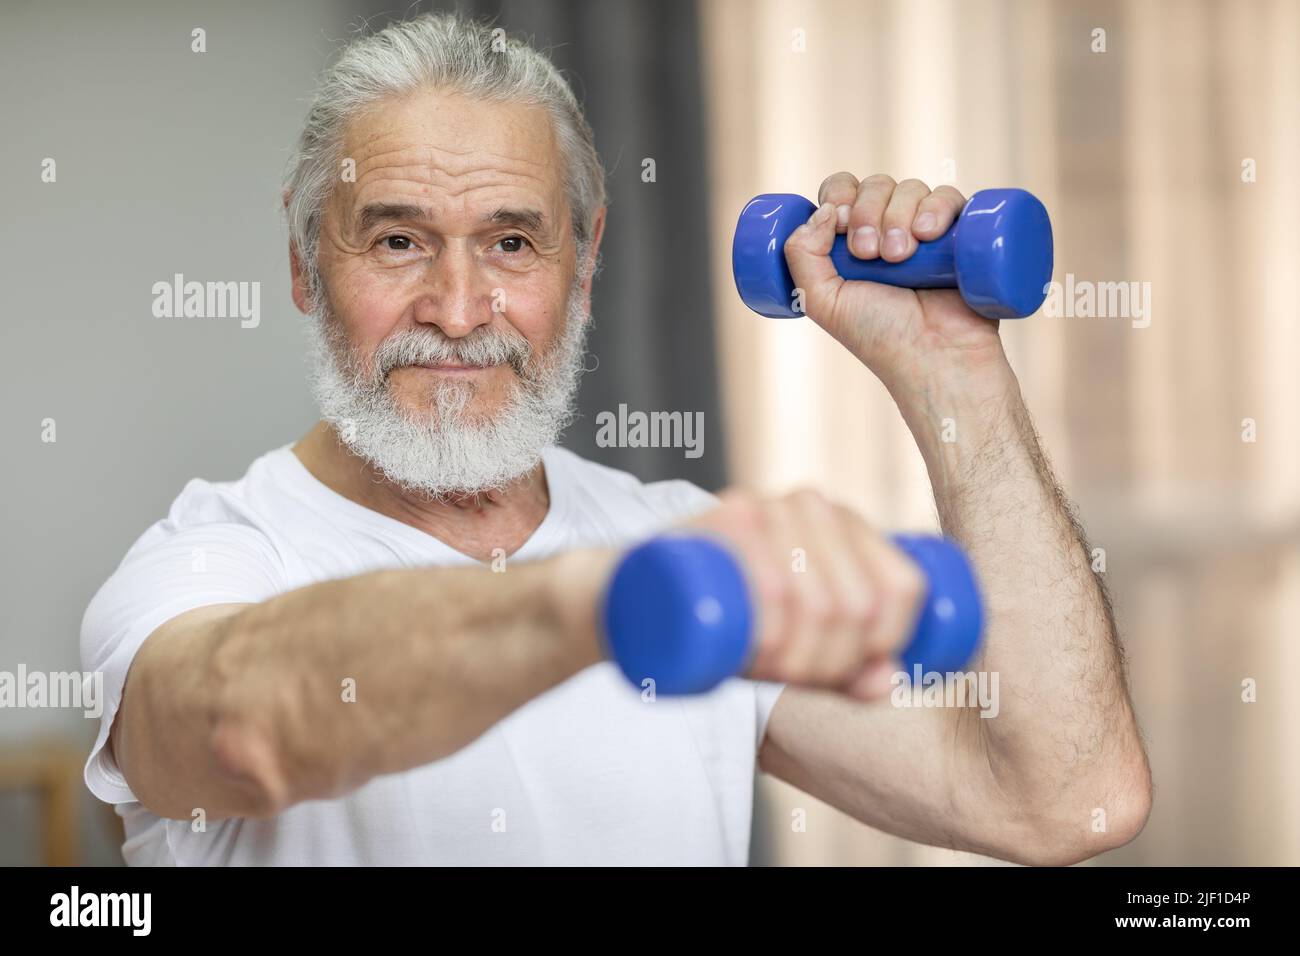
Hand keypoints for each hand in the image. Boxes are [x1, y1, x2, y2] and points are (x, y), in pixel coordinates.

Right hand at [680, 488, 924, 700]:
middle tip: (788, 677)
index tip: (845, 669)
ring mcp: (770, 506)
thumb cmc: (729, 617)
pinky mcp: (728, 518)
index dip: (887, 643)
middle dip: (829, 663)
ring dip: (797, 660)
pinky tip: (759, 657)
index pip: (904, 587)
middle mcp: (815, 505)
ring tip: (765, 670)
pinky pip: (775, 588)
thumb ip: (850, 668)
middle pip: (857, 605)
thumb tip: (892, 680)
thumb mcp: (795, 645)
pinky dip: (774, 636)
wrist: (642, 586)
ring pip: (818, 604)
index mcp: (849, 524)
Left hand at [783, 173, 1005, 389]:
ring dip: (898, 215)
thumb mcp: (822, 300)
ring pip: (910, 187)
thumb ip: (801, 254)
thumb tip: (821, 209)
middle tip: (870, 254)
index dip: (839, 197)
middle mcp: (887, 229)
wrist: (934, 357)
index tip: (840, 226)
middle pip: (874, 184)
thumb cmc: (878, 336)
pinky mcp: (959, 232)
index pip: (841, 190)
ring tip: (900, 258)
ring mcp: (924, 229)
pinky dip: (936, 207)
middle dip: (867, 212)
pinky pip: (949, 196)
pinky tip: (929, 235)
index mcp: (851, 241)